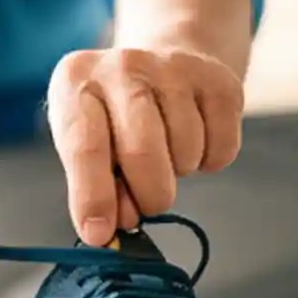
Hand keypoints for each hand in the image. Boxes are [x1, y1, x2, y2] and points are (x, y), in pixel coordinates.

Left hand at [45, 47, 244, 245]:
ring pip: (186, 151)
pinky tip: (192, 140)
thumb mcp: (87, 140)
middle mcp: (122, 66)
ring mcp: (173, 67)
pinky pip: (221, 148)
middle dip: (148, 196)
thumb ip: (94, 186)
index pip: (83, 147)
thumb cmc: (112, 114)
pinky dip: (209, 161)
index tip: (98, 234)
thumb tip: (109, 231)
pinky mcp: (218, 80)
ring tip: (164, 152)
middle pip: (141, 152)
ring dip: (178, 171)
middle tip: (147, 204)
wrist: (164, 63)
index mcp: (75, 81)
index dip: (93, 196)